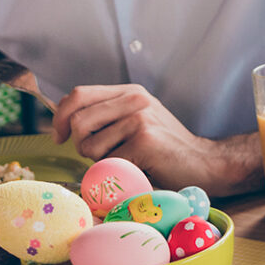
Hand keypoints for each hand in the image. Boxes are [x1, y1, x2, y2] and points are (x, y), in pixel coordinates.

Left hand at [53, 83, 208, 189]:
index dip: (60, 117)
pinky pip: (107, 162)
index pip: (78, 95)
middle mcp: (134, 99)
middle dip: (79, 144)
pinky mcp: (144, 141)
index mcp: (129, 91)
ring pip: (89, 144)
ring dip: (99, 161)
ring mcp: (139, 119)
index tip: (59, 136)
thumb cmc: (166, 149)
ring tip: (124, 162)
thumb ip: (107, 115)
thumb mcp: (137, 120)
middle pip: (78, 120)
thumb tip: (65, 120)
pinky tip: (137, 169)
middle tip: (97, 156)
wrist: (205, 163)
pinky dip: (117, 173)